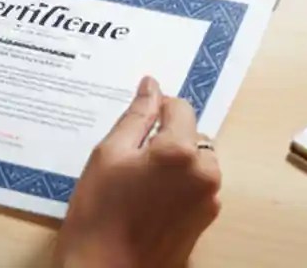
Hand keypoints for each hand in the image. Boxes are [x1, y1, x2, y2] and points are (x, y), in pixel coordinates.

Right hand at [55, 77, 221, 267]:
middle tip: (130, 161)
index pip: (179, 107)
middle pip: (191, 134)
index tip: (134, 126)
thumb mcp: (108, 155)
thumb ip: (136, 116)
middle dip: (165, 139)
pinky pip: (195, 187)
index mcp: (180, 151)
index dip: (155, 110)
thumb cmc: (98, 216)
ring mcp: (209, 200)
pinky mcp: (205, 221)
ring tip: (137, 185)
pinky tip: (147, 203)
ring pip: (194, 162)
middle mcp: (204, 173)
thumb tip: (151, 86)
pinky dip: (177, 187)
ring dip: (173, 163)